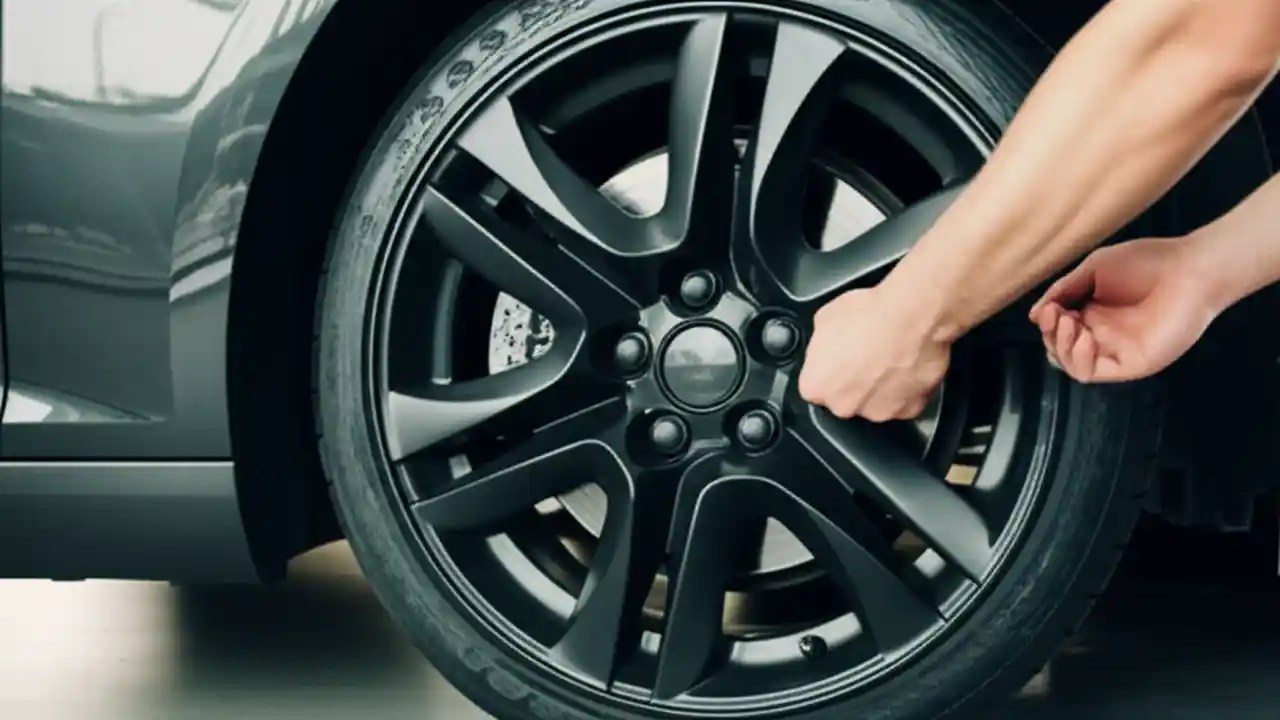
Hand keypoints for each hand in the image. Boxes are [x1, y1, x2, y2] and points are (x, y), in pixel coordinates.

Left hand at [798, 288, 950, 420]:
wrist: (912, 316)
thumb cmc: (869, 315)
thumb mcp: (826, 318)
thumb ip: (820, 345)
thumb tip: (826, 347)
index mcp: (816, 386)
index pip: (815, 386)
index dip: (827, 370)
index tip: (837, 359)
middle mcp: (844, 406)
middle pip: (844, 400)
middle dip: (853, 382)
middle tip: (866, 356)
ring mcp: (877, 411)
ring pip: (875, 403)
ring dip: (879, 387)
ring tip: (889, 359)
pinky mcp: (909, 410)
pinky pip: (904, 403)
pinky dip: (906, 389)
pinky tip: (908, 366)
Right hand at [1029, 236, 1219, 382]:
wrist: (1191, 268)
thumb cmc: (1148, 262)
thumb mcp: (1093, 270)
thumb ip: (1063, 291)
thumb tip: (1033, 315)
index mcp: (1092, 313)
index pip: (1056, 329)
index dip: (1046, 322)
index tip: (1047, 307)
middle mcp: (1102, 335)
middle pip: (1059, 349)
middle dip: (1049, 334)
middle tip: (1054, 314)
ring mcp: (1116, 351)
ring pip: (1072, 365)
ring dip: (1059, 347)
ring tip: (1065, 323)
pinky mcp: (1131, 364)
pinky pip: (1093, 373)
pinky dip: (1078, 360)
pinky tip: (1081, 338)